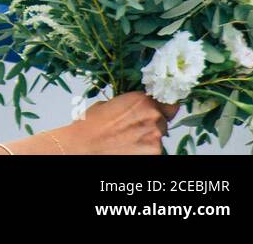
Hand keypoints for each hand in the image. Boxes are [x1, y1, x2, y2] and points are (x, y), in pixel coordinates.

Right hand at [49, 91, 176, 154]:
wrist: (84, 144)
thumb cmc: (91, 124)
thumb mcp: (110, 103)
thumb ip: (131, 104)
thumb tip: (139, 107)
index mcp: (142, 99)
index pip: (168, 102)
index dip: (162, 106)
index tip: (158, 109)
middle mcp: (153, 116)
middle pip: (164, 119)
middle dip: (153, 122)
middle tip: (135, 126)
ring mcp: (156, 137)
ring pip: (160, 135)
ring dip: (148, 136)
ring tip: (129, 137)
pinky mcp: (154, 153)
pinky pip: (155, 148)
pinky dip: (145, 148)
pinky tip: (130, 146)